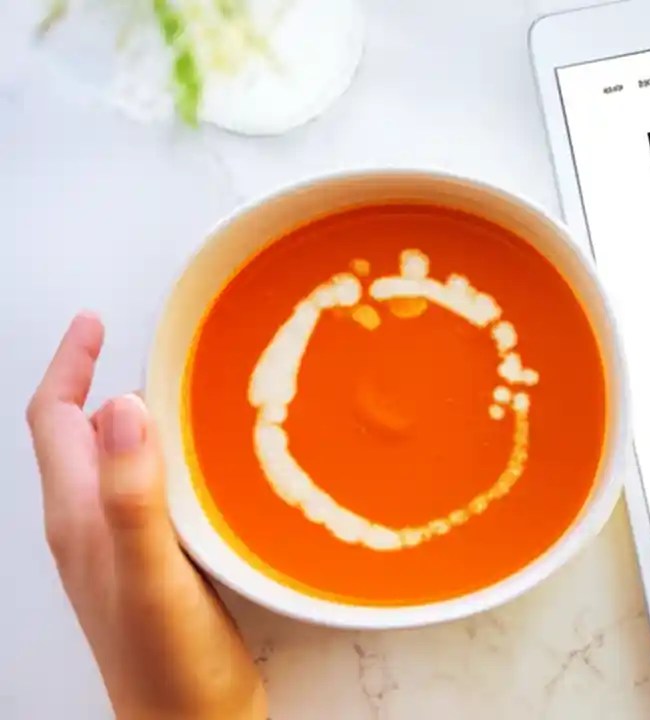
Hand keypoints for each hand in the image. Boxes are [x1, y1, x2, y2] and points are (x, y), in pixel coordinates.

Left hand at [27, 313, 266, 719]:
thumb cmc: (167, 660)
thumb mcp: (150, 572)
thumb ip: (133, 492)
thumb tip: (122, 404)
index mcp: (78, 517)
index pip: (55, 419)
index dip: (70, 365)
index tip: (96, 321)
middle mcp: (89, 527)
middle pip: (76, 437)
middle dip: (95, 380)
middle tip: (136, 342)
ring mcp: (119, 549)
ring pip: (114, 464)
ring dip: (133, 420)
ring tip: (178, 390)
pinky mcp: (155, 567)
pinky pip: (148, 494)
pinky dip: (166, 461)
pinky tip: (208, 467)